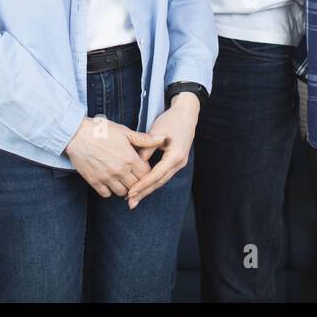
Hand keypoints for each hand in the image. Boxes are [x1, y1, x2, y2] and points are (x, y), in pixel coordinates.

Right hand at [65, 115, 164, 196]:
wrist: (76, 134)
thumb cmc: (102, 130)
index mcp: (129, 158)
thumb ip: (145, 139)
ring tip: (121, 177)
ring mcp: (106, 178)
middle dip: (136, 180)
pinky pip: (106, 194)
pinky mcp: (95, 182)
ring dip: (124, 187)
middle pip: (136, 185)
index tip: (141, 166)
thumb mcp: (125, 132)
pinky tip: (109, 180)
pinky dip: (109, 190)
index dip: (145, 171)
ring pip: (122, 192)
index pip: (146, 174)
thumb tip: (163, 138)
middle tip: (132, 174)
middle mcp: (119, 171)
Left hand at [125, 93, 198, 208]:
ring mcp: (179, 163)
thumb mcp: (155, 133)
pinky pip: (163, 175)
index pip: (156, 175)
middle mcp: (179, 163)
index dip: (142, 185)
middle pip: (159, 182)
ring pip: (161, 180)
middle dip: (144, 193)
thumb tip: (135, 164)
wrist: (186, 113)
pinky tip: (143, 186)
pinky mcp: (176, 161)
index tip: (130, 193)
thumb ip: (146, 150)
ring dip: (148, 189)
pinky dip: (152, 181)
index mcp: (175, 156)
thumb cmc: (170, 120)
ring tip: (134, 198)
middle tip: (130, 203)